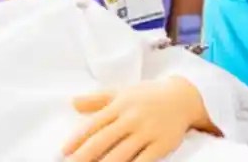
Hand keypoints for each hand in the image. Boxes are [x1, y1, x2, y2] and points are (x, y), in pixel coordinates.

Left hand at [63, 77, 211, 161]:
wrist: (183, 96)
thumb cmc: (147, 96)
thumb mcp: (121, 92)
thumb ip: (97, 100)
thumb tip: (72, 103)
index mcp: (119, 105)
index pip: (94, 124)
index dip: (77, 139)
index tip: (63, 152)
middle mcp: (131, 118)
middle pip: (103, 141)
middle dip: (84, 156)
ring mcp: (147, 132)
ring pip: (121, 154)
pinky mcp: (161, 145)